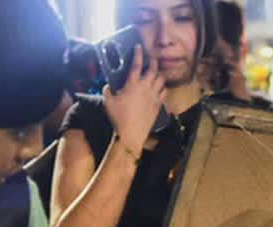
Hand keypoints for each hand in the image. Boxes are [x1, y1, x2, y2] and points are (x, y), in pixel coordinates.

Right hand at [102, 40, 166, 156]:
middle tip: (152, 59)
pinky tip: (160, 87)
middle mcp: (145, 87)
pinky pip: (164, 92)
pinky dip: (163, 87)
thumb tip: (108, 86)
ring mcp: (153, 96)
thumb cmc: (118, 117)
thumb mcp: (108, 102)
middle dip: (153, 62)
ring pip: (161, 80)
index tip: (139, 47)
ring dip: (159, 74)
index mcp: (132, 84)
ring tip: (157, 72)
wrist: (131, 133)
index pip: (136, 64)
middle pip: (153, 70)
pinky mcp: (158, 104)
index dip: (138, 54)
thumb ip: (107, 90)